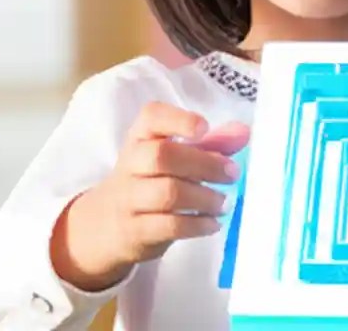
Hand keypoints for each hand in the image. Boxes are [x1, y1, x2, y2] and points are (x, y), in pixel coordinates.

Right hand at [51, 102, 250, 290]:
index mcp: (140, 138)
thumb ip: (208, 145)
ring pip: (167, 193)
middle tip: (232, 173)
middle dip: (204, 163)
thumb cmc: (146, 183)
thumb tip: (244, 133)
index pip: (151, 117)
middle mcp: (130, 164)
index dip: (178, 120)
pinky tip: (212, 223)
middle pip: (162, 156)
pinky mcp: (135, 231)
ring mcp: (129, 199)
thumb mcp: (170, 159)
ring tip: (223, 203)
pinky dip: (197, 225)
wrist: (103, 225)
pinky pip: (168, 226)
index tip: (204, 128)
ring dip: (204, 197)